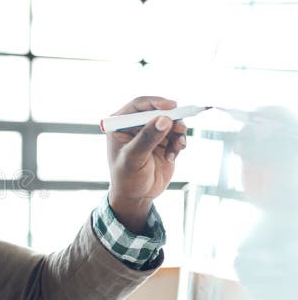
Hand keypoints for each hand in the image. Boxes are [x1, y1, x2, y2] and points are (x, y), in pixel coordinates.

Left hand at [107, 96, 187, 232]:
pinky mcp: (163, 142)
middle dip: (172, 118)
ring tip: (178, 147)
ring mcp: (150, 133)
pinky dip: (179, 143)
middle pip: (159, 110)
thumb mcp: (134, 158)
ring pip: (171, 121)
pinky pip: (177, 134)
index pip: (139, 105)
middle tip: (180, 128)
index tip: (172, 107)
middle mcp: (135, 125)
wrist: (137, 197)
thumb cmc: (127, 178)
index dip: (156, 102)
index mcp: (120, 124)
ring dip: (178, 132)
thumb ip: (147, 138)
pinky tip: (172, 157)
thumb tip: (164, 119)